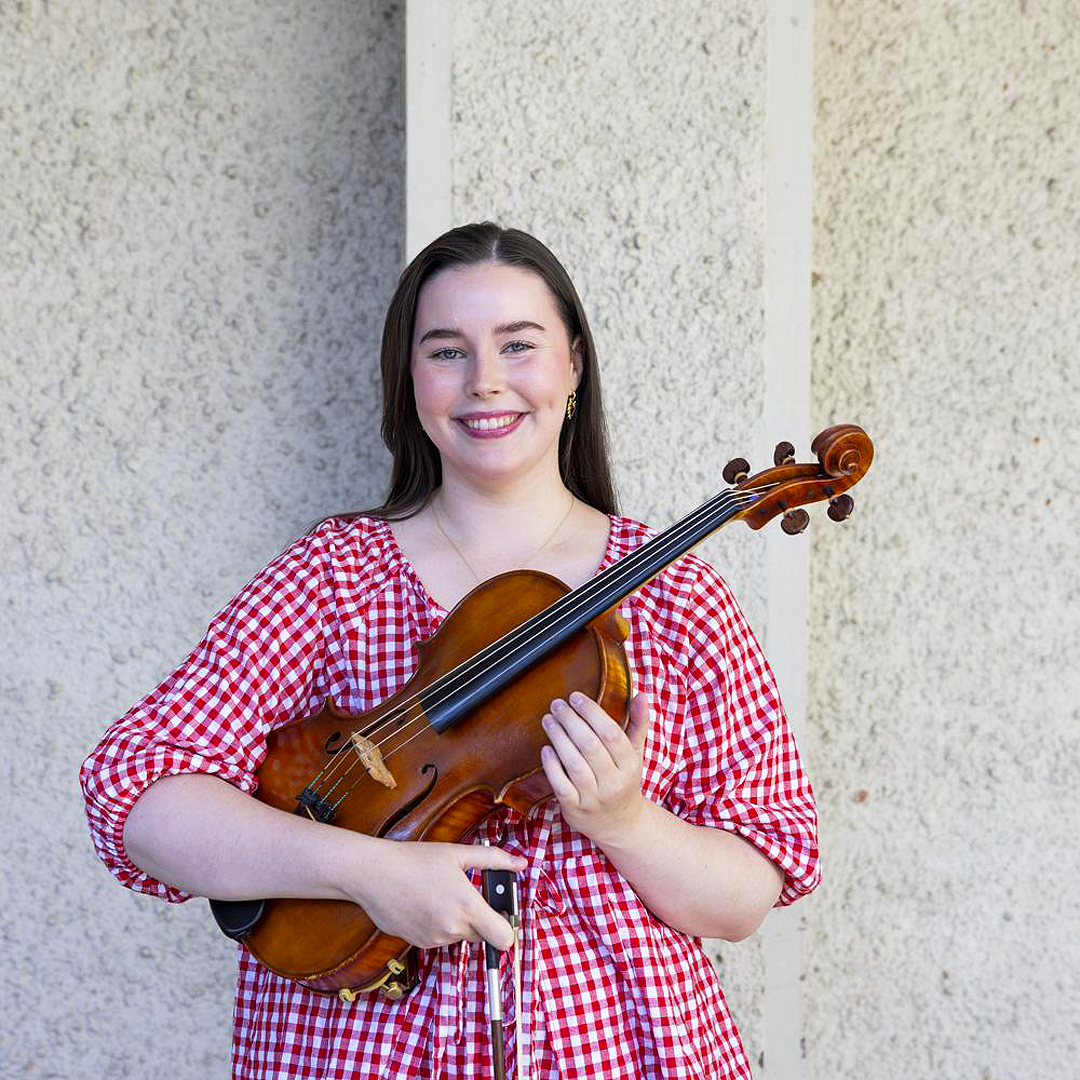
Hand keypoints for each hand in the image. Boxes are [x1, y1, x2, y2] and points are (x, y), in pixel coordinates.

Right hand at [349, 839, 525, 950]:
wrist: (374, 875)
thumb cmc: (414, 860)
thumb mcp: (457, 854)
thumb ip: (493, 860)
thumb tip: (520, 863)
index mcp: (467, 906)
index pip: (504, 938)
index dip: (508, 928)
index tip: (501, 913)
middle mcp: (452, 928)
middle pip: (483, 937)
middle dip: (481, 920)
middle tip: (466, 895)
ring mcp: (434, 939)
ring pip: (459, 936)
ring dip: (457, 922)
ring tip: (440, 895)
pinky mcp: (419, 944)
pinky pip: (440, 938)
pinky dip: (439, 926)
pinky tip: (426, 904)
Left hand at [540, 690, 649, 848]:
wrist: (620, 825)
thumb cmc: (625, 781)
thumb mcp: (636, 754)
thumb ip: (638, 724)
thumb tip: (641, 695)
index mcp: (630, 766)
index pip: (611, 734)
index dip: (591, 712)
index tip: (576, 697)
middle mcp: (613, 783)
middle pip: (590, 746)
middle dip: (571, 721)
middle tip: (557, 705)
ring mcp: (594, 798)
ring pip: (574, 764)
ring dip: (558, 738)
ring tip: (548, 720)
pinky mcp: (575, 810)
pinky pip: (561, 786)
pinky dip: (552, 766)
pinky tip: (546, 749)